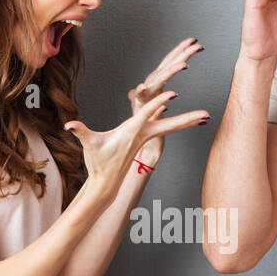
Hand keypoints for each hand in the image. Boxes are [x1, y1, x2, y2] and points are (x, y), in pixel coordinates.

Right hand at [64, 37, 207, 193]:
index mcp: (132, 131)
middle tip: (207, 115)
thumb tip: (69, 126)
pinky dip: (177, 121)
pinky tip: (188, 118)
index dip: (158, 103)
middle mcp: (143, 133)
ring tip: (206, 116)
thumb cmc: (98, 162)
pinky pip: (164, 127)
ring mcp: (146, 137)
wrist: (106, 182)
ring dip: (189, 121)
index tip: (173, 93)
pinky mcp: (145, 139)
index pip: (147, 113)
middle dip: (188, 119)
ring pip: (171, 126)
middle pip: (170, 124)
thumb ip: (80, 133)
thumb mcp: (88, 145)